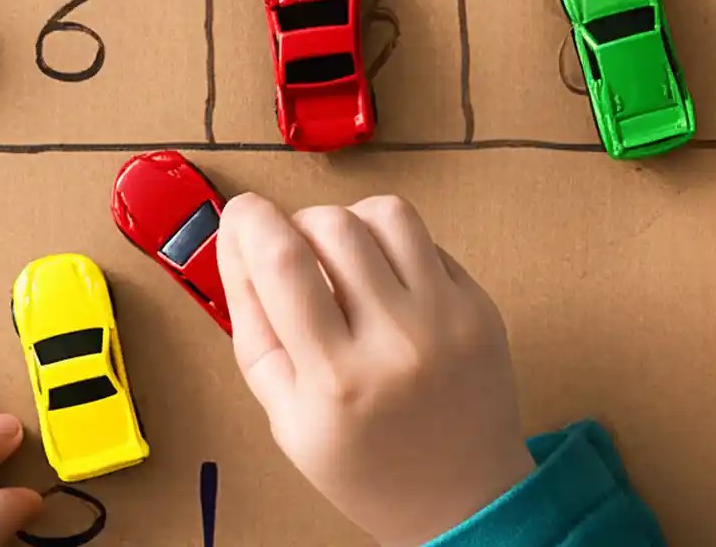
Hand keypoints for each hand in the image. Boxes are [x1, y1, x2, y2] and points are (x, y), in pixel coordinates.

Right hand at [217, 194, 534, 546]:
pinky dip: (391, 246)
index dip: (250, 220)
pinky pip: (426, 240)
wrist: (463, 501)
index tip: (241, 214)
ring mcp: (448, 319)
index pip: (282, 261)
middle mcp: (396, 340)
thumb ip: (253, 325)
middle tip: (293, 256)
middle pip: (332, 225)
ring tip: (340, 261)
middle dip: (297, 225)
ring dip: (348, 223)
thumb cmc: (363, 465)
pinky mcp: (480, 306)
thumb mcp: (283, 414)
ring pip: (386, 215)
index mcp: (336, 378)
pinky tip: (383, 284)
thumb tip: (235, 241)